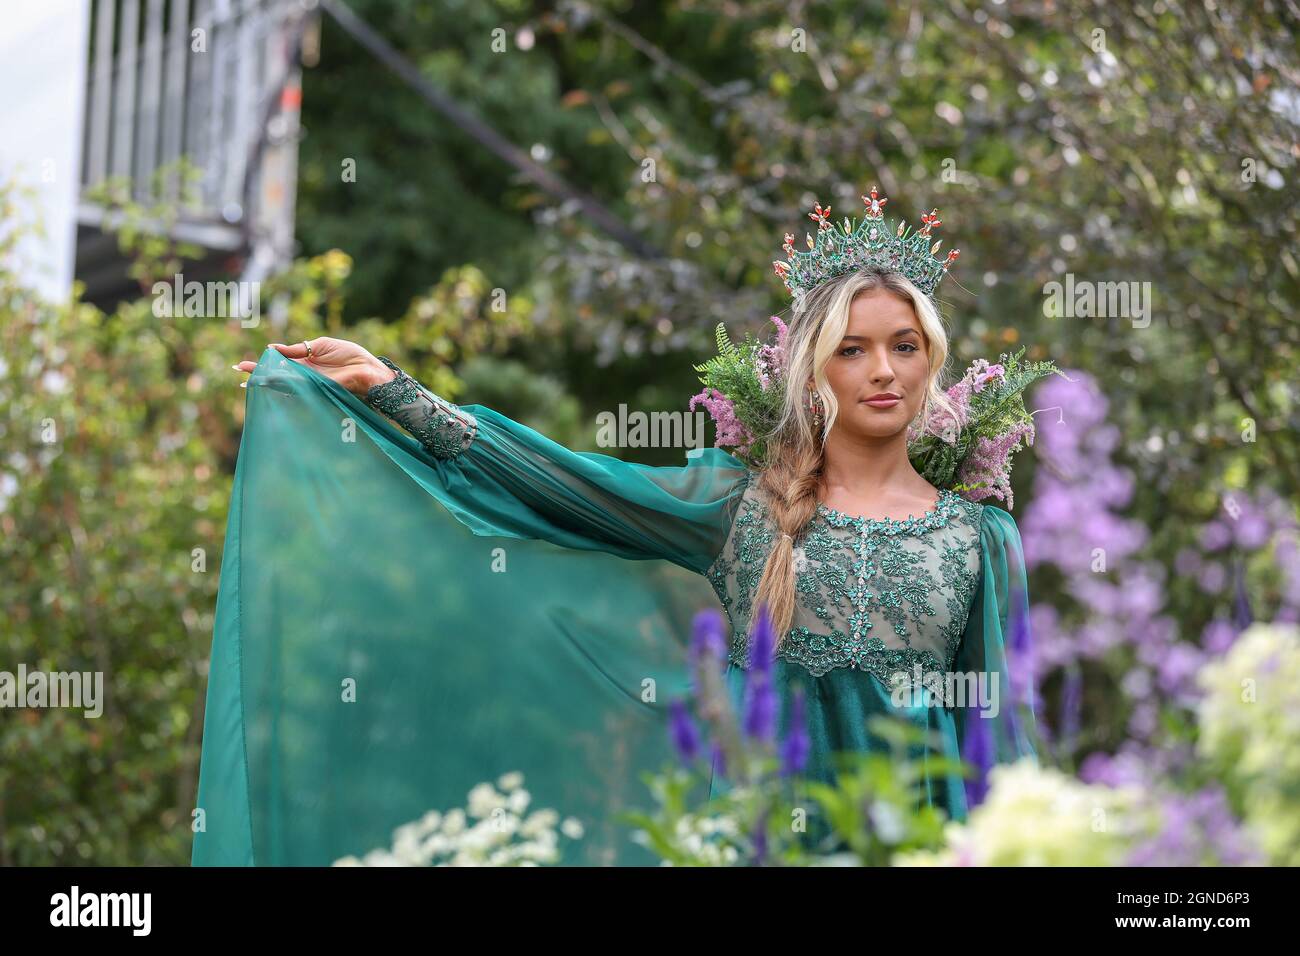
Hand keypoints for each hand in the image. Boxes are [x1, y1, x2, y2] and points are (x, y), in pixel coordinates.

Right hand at [231, 337, 395, 396]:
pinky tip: (269, 382)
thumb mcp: (320, 344)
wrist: (368, 368)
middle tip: (239, 371)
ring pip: (283, 382)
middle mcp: (305, 375)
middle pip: (277, 374)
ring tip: (247, 379)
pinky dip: (283, 384)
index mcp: (305, 362)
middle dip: (258, 373)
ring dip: (266, 380)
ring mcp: (310, 383)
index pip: (279, 363)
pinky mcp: (317, 388)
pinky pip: (297, 386)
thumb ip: (298, 348)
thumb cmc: (350, 355)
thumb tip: (273, 347)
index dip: (263, 364)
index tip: (244, 365)